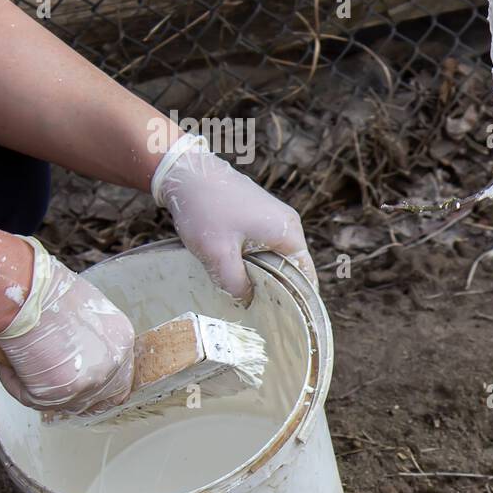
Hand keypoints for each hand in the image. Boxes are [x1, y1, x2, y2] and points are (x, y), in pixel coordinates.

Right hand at [0, 237, 134, 414]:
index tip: (80, 386)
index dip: (99, 387)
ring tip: (24, 363)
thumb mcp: (85, 314)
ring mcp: (92, 379)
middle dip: (75, 396)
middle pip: (101, 399)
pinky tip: (11, 362)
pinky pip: (35, 399)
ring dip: (44, 389)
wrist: (26, 294)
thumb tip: (77, 356)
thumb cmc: (47, 295)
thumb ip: (91, 339)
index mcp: (122, 340)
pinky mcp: (64, 390)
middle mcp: (114, 362)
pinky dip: (18, 385)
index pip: (120, 379)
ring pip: (67, 403)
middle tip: (49, 386)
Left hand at [152, 136, 316, 304]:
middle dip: (279, 288)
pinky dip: (255, 260)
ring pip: (275, 256)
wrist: (186, 172)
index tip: (287, 320)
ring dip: (263, 274)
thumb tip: (247, 303)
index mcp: (288, 233)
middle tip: (263, 312)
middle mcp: (287, 224)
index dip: (299, 299)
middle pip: (292, 266)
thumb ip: (235, 284)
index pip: (306, 275)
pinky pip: (264, 245)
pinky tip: (236, 270)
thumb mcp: (217, 254)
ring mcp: (273, 217)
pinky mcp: (257, 214)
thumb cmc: (206, 210)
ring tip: (248, 294)